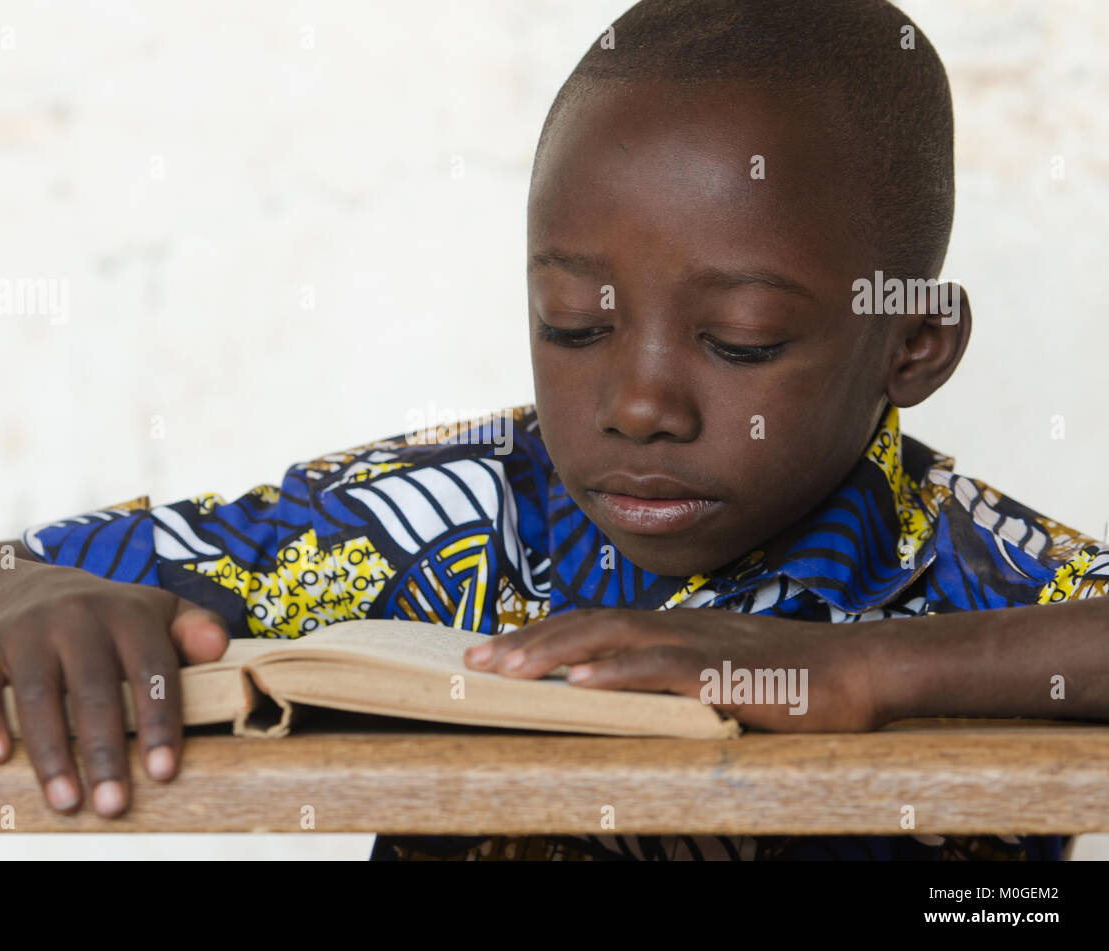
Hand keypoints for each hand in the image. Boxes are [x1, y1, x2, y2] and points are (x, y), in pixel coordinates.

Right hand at [0, 565, 229, 816]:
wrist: (31, 591)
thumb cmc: (113, 621)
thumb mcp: (160, 613)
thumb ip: (196, 629)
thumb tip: (218, 649)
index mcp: (128, 612)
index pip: (150, 669)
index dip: (158, 721)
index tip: (162, 773)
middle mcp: (76, 615)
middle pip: (92, 690)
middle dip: (104, 753)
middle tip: (114, 806)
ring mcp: (27, 629)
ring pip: (37, 696)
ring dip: (50, 754)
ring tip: (67, 802)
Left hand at [463, 607, 881, 731]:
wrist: (860, 671)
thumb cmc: (793, 680)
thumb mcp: (718, 677)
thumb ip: (673, 682)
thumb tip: (624, 702)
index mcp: (672, 628)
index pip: (592, 626)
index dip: (540, 636)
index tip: (494, 652)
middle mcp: (676, 627)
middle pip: (587, 627)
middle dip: (527, 644)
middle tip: (475, 663)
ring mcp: (700, 646)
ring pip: (613, 642)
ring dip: (554, 654)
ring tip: (506, 671)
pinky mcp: (726, 673)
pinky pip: (664, 670)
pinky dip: (620, 674)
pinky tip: (583, 684)